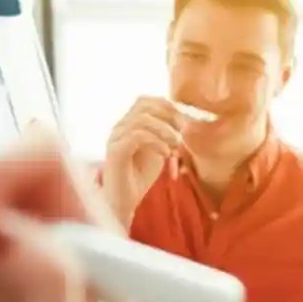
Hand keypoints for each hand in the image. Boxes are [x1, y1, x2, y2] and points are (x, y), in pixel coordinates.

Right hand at [101, 96, 182, 226]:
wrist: (125, 201)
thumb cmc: (141, 175)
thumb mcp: (160, 149)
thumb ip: (168, 134)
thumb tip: (187, 122)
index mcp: (129, 123)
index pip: (146, 100)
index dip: (168, 106)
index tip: (186, 121)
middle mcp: (120, 127)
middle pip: (143, 104)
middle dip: (169, 114)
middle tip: (183, 130)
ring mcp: (116, 138)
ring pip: (141, 119)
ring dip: (165, 130)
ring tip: (177, 145)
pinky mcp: (115, 152)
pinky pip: (137, 136)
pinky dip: (157, 142)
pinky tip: (166, 154)